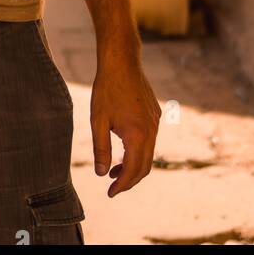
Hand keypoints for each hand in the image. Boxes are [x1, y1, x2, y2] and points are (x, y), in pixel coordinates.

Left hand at [91, 46, 160, 196]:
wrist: (121, 61)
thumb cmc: (107, 89)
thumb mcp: (98, 120)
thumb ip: (101, 149)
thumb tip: (101, 174)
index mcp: (138, 135)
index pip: (133, 171)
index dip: (122, 185)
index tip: (110, 193)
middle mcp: (152, 131)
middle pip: (144, 166)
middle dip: (129, 180)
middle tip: (112, 186)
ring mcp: (155, 122)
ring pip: (148, 153)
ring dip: (133, 165)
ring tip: (114, 169)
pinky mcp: (154, 114)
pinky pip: (150, 139)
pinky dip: (138, 150)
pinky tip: (124, 147)